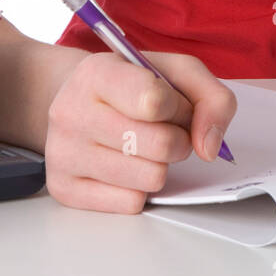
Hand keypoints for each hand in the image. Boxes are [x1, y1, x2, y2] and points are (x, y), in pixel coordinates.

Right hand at [44, 51, 236, 213]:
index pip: (154, 101)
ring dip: (162, 165)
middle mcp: (71, 112)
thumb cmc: (131, 85)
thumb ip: (212, 98)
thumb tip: (209, 148)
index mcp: (98, 72)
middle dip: (178, 140)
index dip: (180, 107)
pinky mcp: (64, 188)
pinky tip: (128, 166)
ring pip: (150, 178)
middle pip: (160, 145)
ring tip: (145, 145)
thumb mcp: (176, 71)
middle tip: (165, 128)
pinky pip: (131, 203)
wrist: (75, 100)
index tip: (174, 103)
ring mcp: (63, 152)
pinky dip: (141, 188)